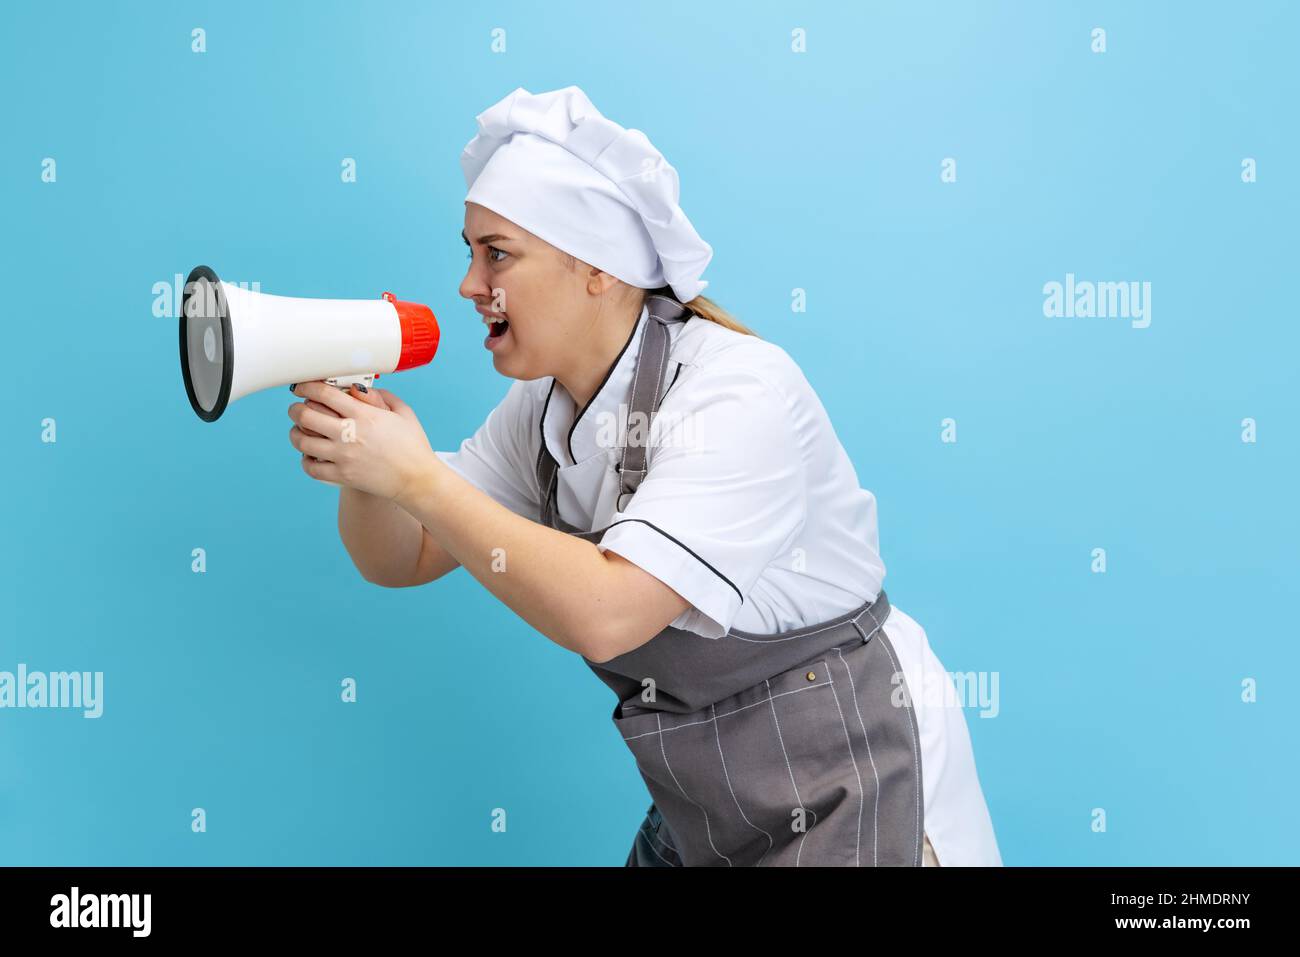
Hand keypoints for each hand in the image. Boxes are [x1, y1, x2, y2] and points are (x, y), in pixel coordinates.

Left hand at [288, 380, 435, 500]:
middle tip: (296, 408)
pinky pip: (310, 467)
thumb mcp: (403, 412)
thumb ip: (380, 396)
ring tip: (298, 431)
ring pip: (302, 441)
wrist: (417, 480)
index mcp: (365, 415)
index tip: (302, 387)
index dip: (307, 387)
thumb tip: (356, 389)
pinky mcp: (342, 476)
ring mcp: (343, 457)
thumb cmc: (413, 445)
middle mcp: (350, 434)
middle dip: (296, 408)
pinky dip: (305, 460)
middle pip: (306, 415)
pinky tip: (310, 455)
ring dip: (295, 433)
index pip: (325, 394)